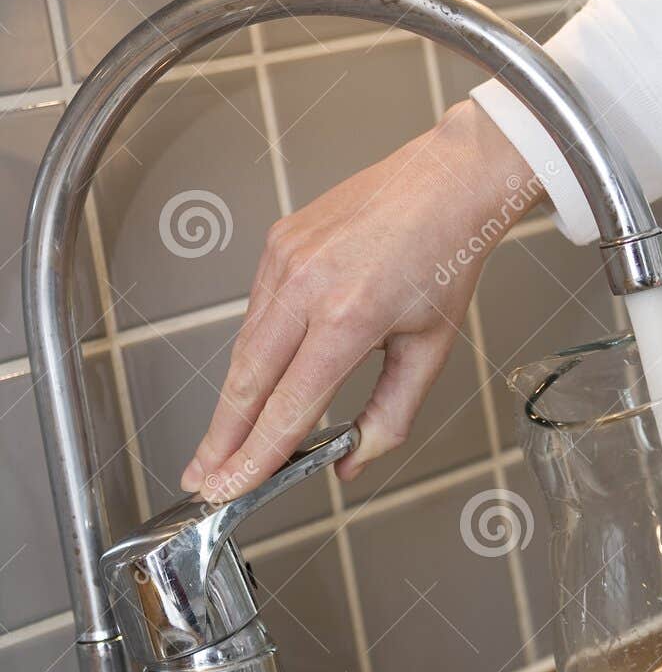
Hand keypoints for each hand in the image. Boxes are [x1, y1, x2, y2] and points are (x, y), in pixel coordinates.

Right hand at [182, 99, 539, 500]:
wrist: (448, 183)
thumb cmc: (446, 259)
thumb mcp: (431, 349)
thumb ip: (391, 413)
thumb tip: (350, 461)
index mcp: (349, 316)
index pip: (289, 405)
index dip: (255, 456)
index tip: (230, 488)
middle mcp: (307, 285)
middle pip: (248, 381)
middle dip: (222, 439)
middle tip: (203, 480)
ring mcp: (285, 258)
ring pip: (246, 347)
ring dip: (233, 401)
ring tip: (222, 444)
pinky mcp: (278, 242)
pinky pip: (256, 310)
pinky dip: (254, 351)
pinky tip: (256, 381)